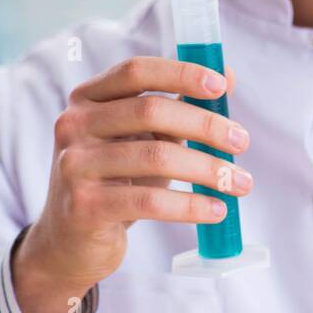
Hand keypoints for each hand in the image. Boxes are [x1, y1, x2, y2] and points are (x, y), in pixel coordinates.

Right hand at [12, 56, 250, 312]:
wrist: (69, 241)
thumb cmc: (117, 179)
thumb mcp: (145, 138)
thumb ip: (180, 106)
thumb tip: (227, 75)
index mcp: (88, 98)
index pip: (136, 72)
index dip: (181, 74)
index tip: (222, 87)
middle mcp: (74, 125)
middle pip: (151, 111)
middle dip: (206, 126)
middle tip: (242, 142)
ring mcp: (74, 165)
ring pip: (157, 157)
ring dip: (209, 169)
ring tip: (241, 182)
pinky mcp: (83, 207)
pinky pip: (150, 201)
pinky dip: (192, 205)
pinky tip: (217, 210)